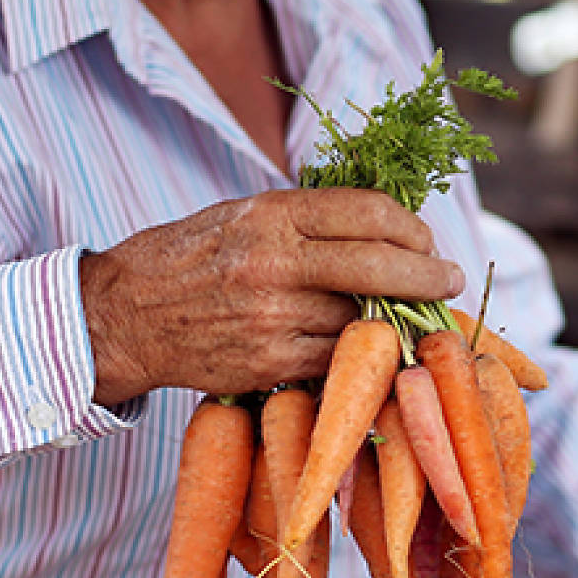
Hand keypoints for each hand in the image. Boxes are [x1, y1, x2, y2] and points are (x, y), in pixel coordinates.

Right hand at [82, 188, 463, 403]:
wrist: (126, 316)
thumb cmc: (195, 259)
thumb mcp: (245, 216)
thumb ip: (313, 222)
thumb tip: (393, 230)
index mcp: (272, 217)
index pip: (369, 214)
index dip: (412, 230)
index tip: (428, 243)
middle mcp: (275, 264)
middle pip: (380, 268)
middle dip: (429, 277)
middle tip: (450, 280)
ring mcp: (275, 318)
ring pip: (364, 320)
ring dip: (392, 320)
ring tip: (401, 315)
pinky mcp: (274, 364)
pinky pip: (340, 358)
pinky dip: (359, 352)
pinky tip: (363, 344)